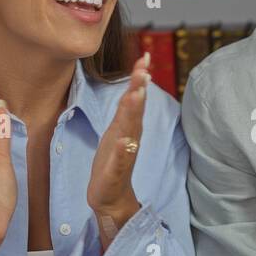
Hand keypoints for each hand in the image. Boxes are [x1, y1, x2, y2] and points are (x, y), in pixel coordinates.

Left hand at [86, 53, 149, 245]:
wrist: (111, 197)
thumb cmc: (112, 163)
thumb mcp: (116, 132)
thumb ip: (126, 111)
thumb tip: (135, 88)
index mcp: (126, 127)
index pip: (133, 98)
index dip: (139, 78)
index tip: (144, 58)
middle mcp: (129, 137)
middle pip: (135, 109)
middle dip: (139, 89)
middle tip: (144, 69)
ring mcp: (124, 153)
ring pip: (130, 130)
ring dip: (134, 113)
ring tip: (137, 95)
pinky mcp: (116, 171)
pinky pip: (121, 159)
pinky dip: (124, 150)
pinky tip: (125, 141)